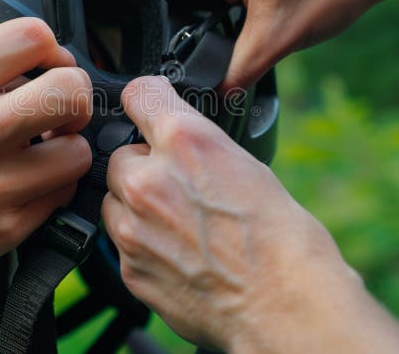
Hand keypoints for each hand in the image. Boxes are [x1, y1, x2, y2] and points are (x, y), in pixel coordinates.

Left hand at [103, 76, 398, 352]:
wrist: (283, 305)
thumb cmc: (280, 239)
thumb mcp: (244, 164)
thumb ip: (195, 145)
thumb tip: (173, 139)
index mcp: (184, 140)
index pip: (138, 93)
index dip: (147, 102)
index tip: (148, 109)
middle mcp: (149, 178)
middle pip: (121, 155)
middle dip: (144, 166)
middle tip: (179, 188)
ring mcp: (133, 225)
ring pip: (115, 198)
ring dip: (136, 205)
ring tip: (180, 224)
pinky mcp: (129, 265)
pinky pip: (121, 240)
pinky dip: (141, 242)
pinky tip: (177, 251)